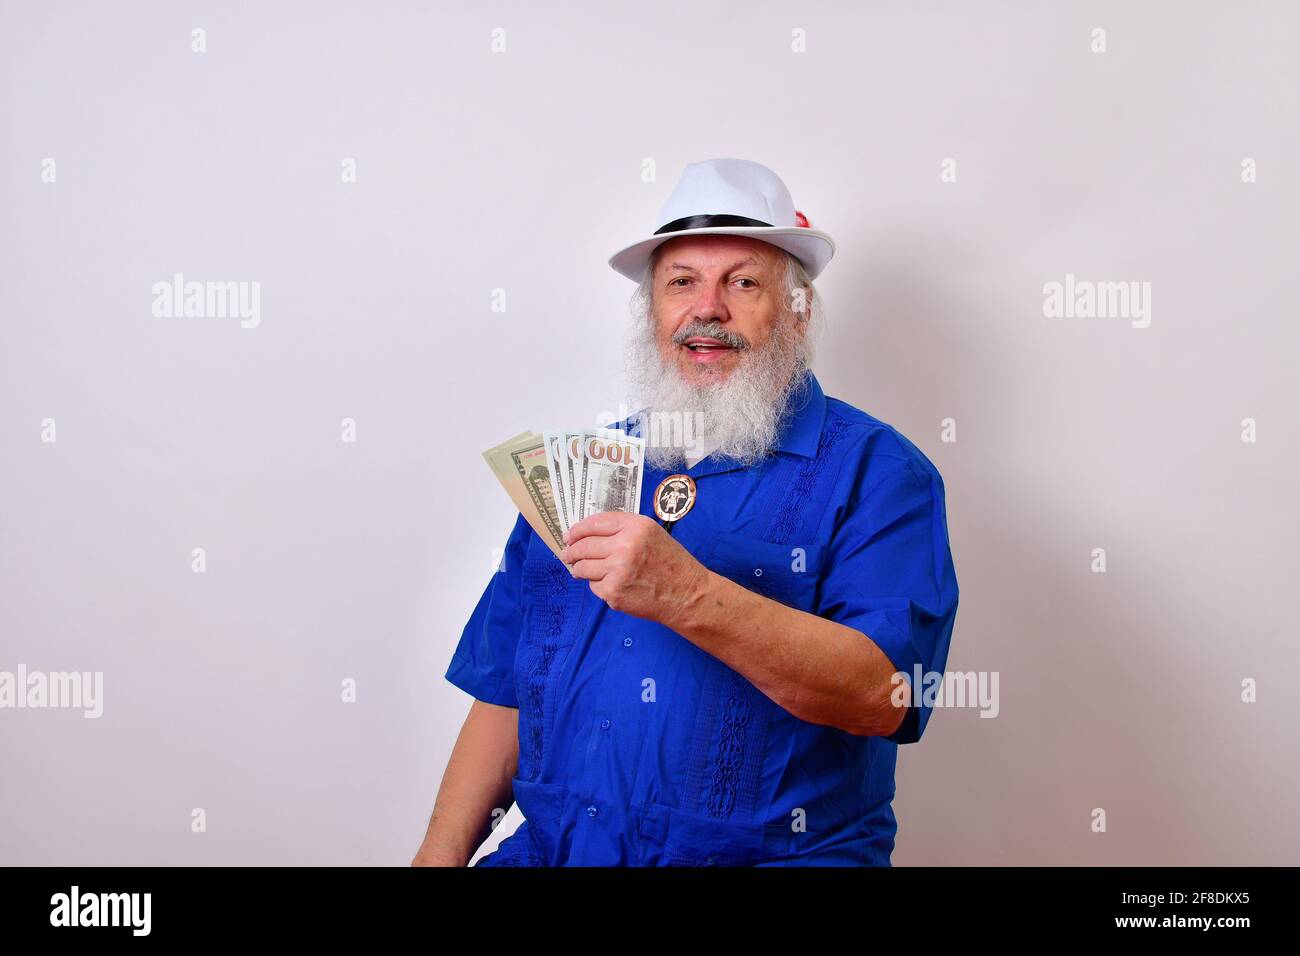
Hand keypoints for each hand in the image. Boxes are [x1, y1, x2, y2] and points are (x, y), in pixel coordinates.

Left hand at [559, 512, 710, 624]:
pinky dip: (598, 585)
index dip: (577, 529)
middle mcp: (625, 545)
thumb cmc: (670, 563)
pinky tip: (610, 585)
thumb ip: (623, 529)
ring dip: (578, 568)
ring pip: (583, 567)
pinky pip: (594, 586)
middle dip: (571, 551)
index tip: (569, 535)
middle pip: (584, 545)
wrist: (687, 594)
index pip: (595, 523)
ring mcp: (618, 570)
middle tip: (566, 554)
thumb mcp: (651, 534)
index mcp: (636, 526)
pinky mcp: (614, 592)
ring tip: (578, 569)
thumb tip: (588, 534)